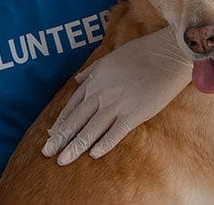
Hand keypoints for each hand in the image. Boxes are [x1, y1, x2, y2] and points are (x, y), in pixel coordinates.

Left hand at [42, 26, 191, 165]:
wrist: (166, 55)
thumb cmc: (141, 53)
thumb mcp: (109, 58)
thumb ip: (91, 70)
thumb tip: (77, 79)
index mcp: (94, 81)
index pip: (72, 106)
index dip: (60, 122)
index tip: (51, 135)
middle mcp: (100, 94)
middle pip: (76, 120)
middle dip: (60, 139)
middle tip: (47, 153)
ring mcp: (116, 105)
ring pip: (90, 130)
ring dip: (75, 146)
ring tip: (62, 160)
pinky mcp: (133, 114)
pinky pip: (115, 132)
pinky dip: (104, 144)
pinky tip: (94, 155)